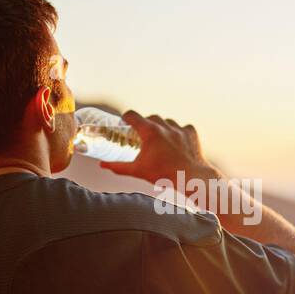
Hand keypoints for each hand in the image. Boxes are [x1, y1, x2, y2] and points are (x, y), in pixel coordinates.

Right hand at [98, 111, 218, 185]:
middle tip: (142, 134)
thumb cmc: (164, 174)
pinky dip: (178, 133)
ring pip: (167, 122)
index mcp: (150, 132)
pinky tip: (176, 142)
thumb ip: (118, 167)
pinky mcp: (191, 133)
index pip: (133, 116)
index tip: (124, 121)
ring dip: (162, 128)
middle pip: (150, 118)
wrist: (190, 178)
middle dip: (145, 124)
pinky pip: (183, 128)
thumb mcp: (138, 170)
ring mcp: (179, 129)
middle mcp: (164, 126)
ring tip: (160, 139)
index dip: (126, 117)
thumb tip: (102, 165)